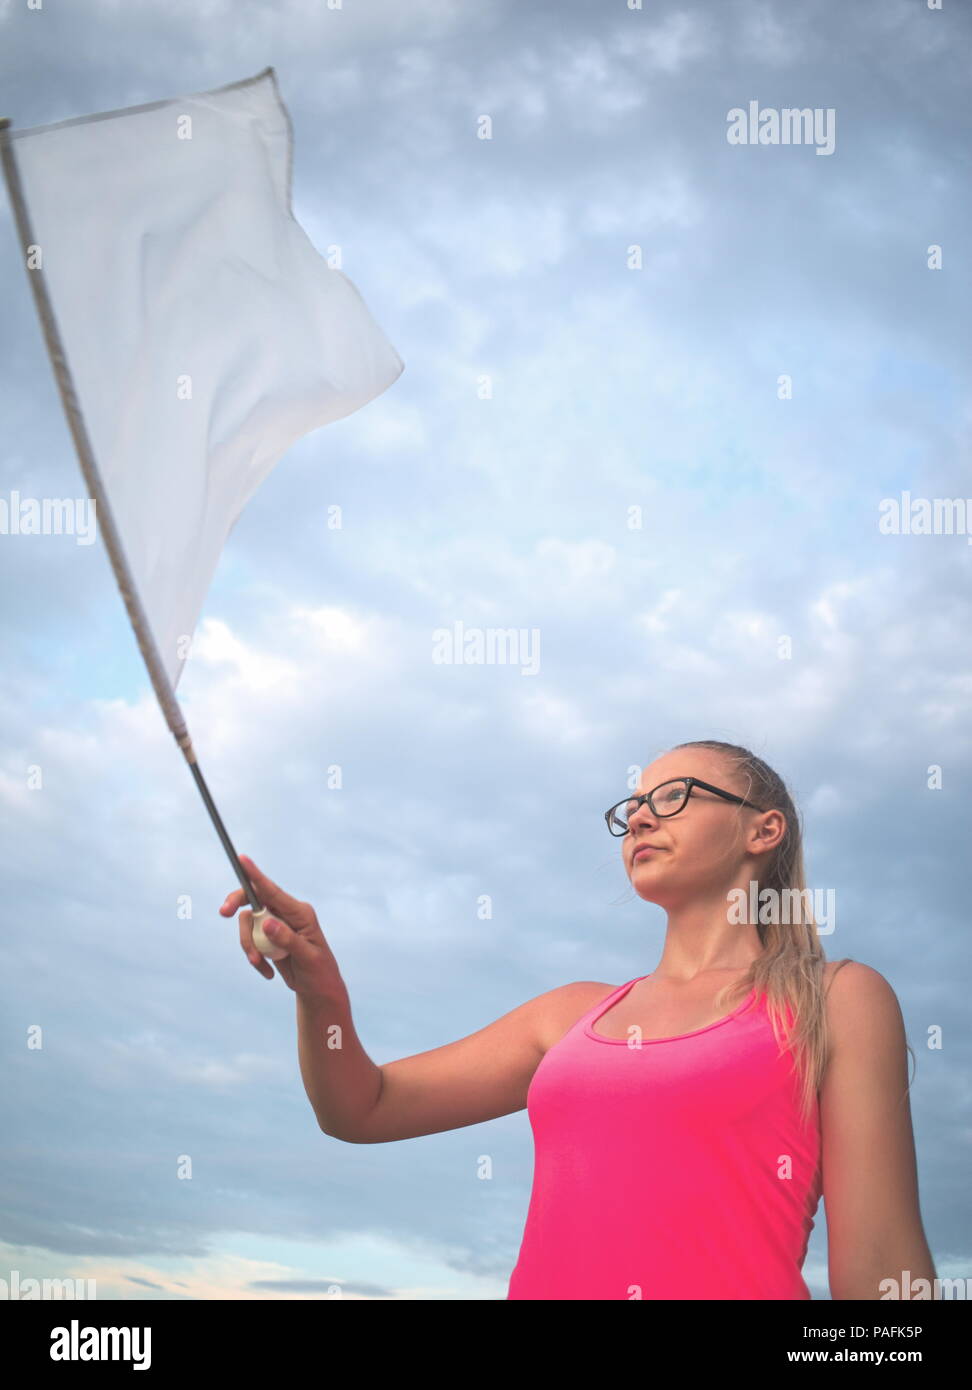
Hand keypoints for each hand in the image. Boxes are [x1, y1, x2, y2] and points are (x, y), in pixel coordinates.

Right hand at [219, 855, 343, 998]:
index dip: (256, 875)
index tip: (242, 859)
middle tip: (224, 912)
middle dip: (237, 906)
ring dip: (249, 946)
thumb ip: (287, 939)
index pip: (273, 891)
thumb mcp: (307, 957)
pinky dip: (254, 958)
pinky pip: (250, 941)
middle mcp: (286, 914)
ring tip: (260, 965)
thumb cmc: (319, 972)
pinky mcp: (268, 939)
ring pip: (248, 924)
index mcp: (299, 913)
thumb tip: (267, 922)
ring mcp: (276, 926)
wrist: (317, 989)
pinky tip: (268, 972)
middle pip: (254, 901)